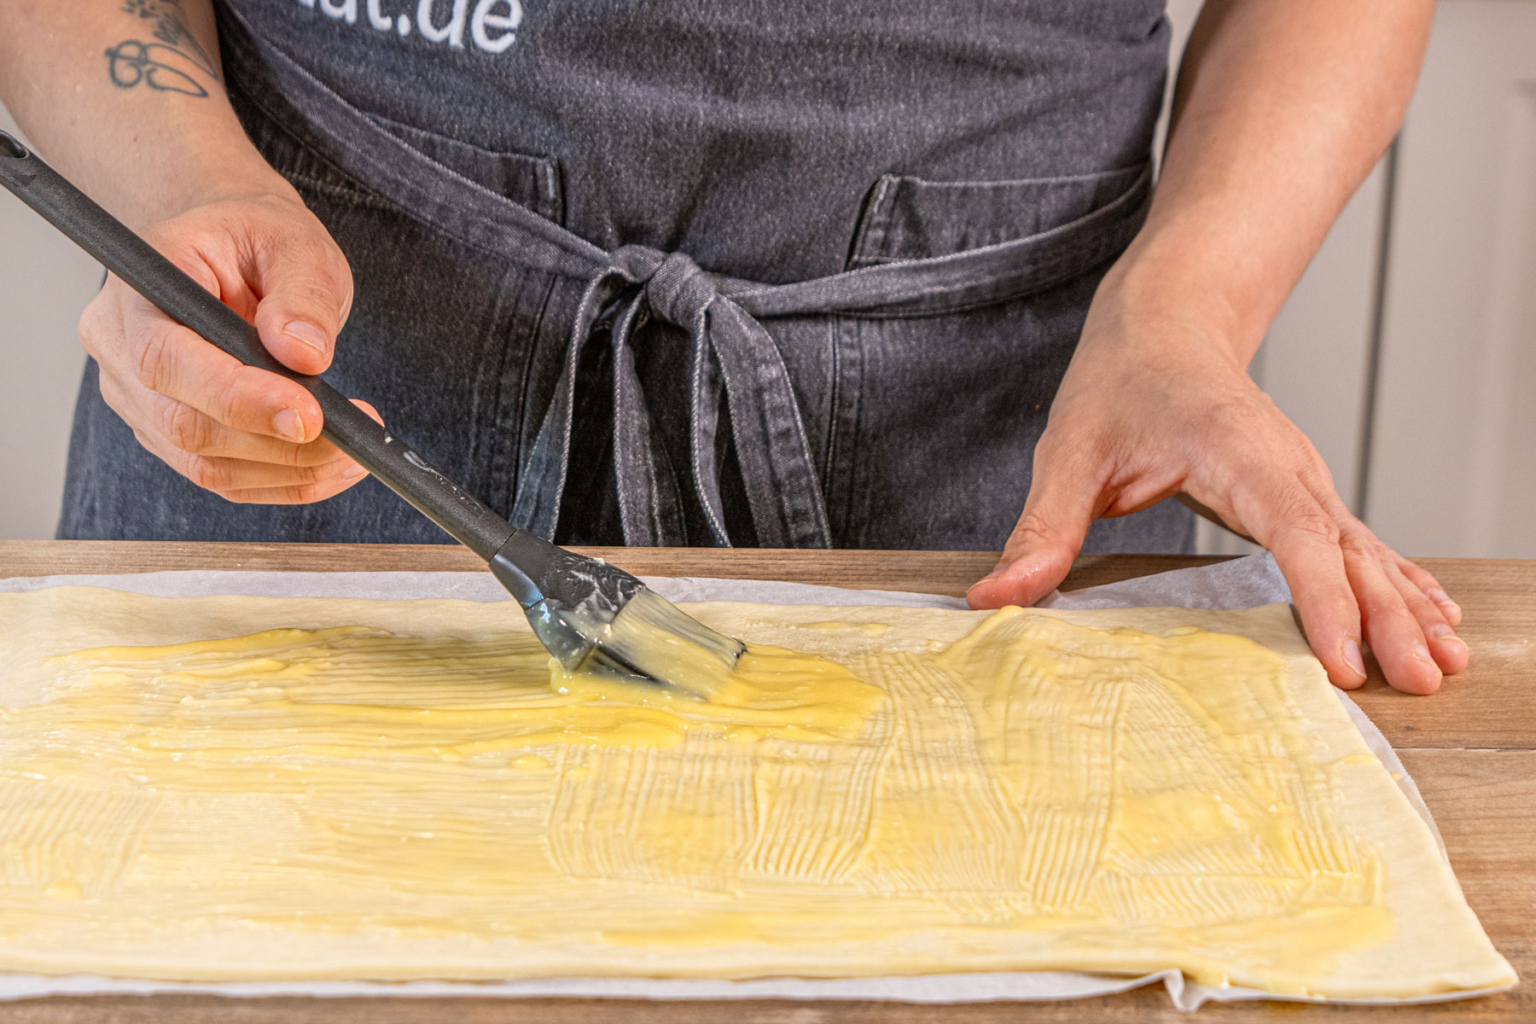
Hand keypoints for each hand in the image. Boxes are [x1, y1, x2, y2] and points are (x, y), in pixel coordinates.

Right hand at [78, 185, 378, 502]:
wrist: (233, 251)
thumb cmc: (257, 239)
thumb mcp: (295, 242)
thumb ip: (302, 293)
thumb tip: (304, 354)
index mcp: (139, 285)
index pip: (166, 360)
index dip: (238, 398)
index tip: (311, 415)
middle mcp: (119, 347)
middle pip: (185, 425)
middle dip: (278, 444)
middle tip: (354, 438)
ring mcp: (137, 399)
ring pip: (205, 464)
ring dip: (290, 471)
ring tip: (356, 451)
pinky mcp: (168, 434)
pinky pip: (224, 476)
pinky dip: (285, 481)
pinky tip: (333, 465)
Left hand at [966, 281, 1466, 694]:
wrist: (1166, 319)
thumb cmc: (1121, 378)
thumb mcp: (1069, 451)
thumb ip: (1043, 529)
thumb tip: (995, 597)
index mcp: (1238, 450)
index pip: (1294, 530)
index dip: (1321, 596)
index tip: (1341, 657)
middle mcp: (1287, 466)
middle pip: (1347, 550)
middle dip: (1384, 619)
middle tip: (1411, 684)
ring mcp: (1303, 479)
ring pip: (1365, 551)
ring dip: (1405, 608)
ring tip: (1437, 668)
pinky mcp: (1302, 493)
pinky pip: (1359, 545)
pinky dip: (1398, 584)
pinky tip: (1433, 621)